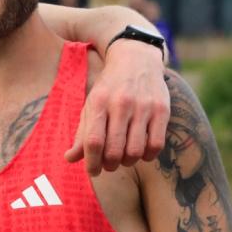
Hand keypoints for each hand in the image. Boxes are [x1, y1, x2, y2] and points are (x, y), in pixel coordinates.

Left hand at [65, 39, 169, 174]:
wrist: (136, 59)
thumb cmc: (109, 87)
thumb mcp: (91, 104)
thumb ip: (82, 132)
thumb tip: (69, 158)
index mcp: (98, 102)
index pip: (93, 141)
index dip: (92, 162)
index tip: (92, 172)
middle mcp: (121, 104)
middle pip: (115, 149)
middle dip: (110, 164)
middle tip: (108, 165)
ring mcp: (143, 107)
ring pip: (135, 150)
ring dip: (128, 162)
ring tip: (123, 159)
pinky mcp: (162, 110)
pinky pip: (156, 144)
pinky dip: (148, 155)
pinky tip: (141, 152)